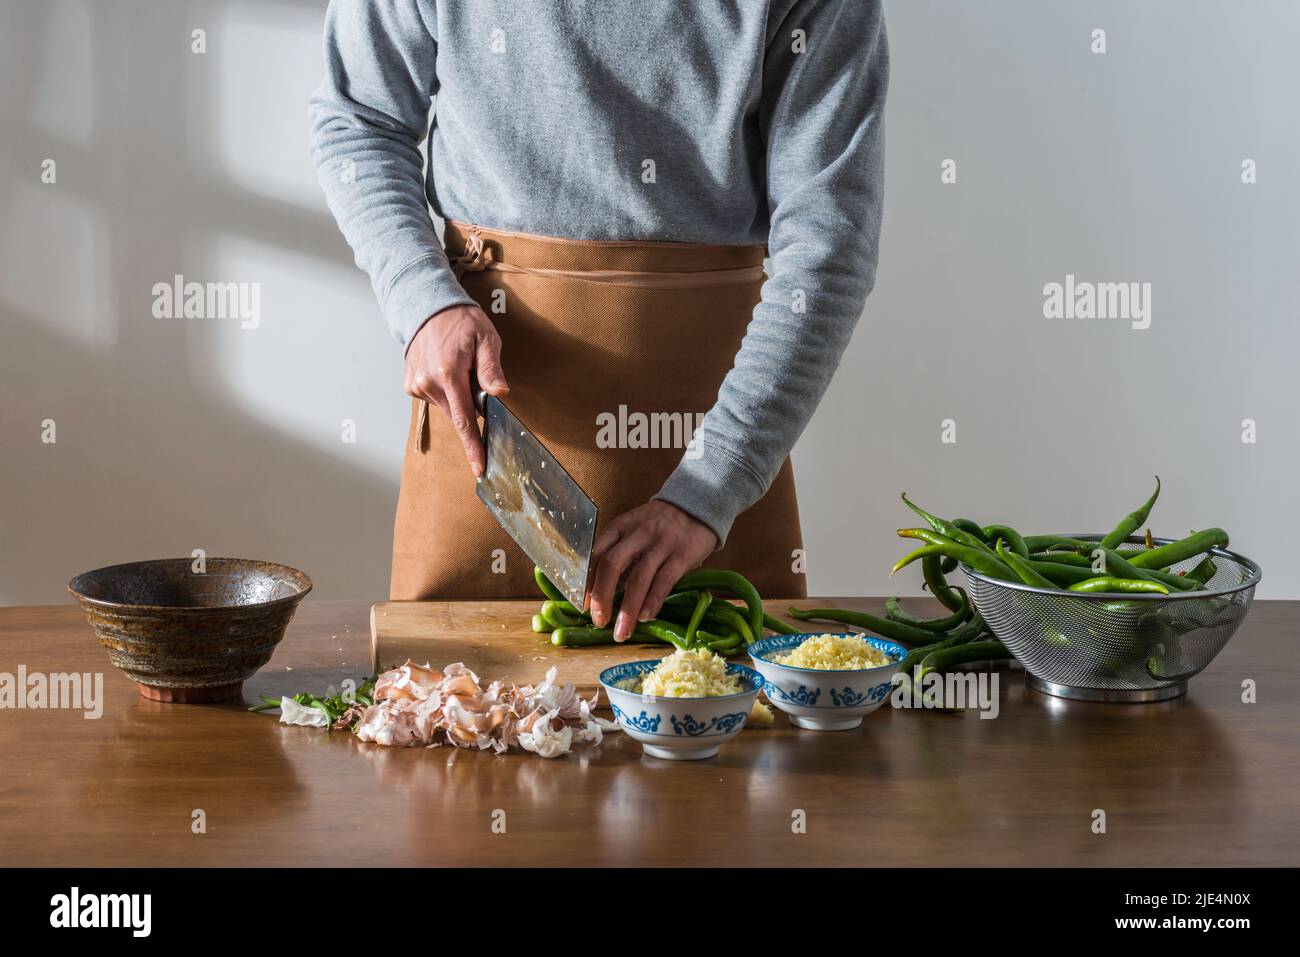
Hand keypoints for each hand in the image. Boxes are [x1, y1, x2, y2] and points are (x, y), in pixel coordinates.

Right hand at [404, 304, 508, 475]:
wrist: (427, 307)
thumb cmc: (461, 322)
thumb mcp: (486, 339)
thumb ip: (491, 368)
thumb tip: (500, 393)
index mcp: (449, 374)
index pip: (465, 420)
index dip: (473, 446)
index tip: (479, 468)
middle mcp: (428, 382)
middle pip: (458, 414)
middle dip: (470, 404)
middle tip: (474, 376)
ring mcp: (416, 385)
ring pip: (447, 406)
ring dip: (457, 395)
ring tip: (457, 367)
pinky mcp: (410, 386)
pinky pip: (435, 398)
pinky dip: (444, 391)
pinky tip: (444, 369)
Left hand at [587, 500, 717, 641]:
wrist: (698, 507)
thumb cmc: (659, 524)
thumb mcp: (633, 530)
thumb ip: (619, 555)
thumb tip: (602, 591)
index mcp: (620, 527)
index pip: (597, 553)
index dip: (587, 580)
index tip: (582, 604)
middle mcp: (638, 533)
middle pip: (613, 565)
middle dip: (602, 597)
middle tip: (598, 621)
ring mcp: (661, 543)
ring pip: (639, 578)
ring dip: (628, 609)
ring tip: (621, 631)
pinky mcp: (682, 554)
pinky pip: (664, 581)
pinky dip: (652, 602)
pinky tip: (644, 618)